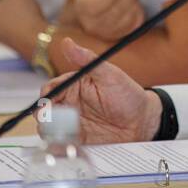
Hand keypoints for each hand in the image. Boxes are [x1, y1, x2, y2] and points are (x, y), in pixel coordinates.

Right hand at [39, 38, 161, 143]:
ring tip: (58, 134)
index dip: (45, 97)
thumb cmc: (128, 94)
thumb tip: (67, 42)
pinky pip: (62, 143)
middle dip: (43, 117)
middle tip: (50, 121)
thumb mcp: (109, 75)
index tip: (46, 103)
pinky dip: (58, 145)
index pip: (51, 90)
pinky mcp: (79, 140)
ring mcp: (73, 123)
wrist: (144, 122)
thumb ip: (87, 60)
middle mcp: (70, 105)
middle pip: (46, 111)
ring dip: (49, 132)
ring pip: (50, 128)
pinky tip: (65, 145)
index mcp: (74, 86)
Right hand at [72, 0, 144, 40]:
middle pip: (118, 9)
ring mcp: (105, 33)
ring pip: (127, 19)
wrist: (86, 17)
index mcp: (85, 7)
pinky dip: (138, 13)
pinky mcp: (118, 36)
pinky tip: (134, 5)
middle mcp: (93, 24)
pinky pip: (134, 25)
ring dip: (134, 4)